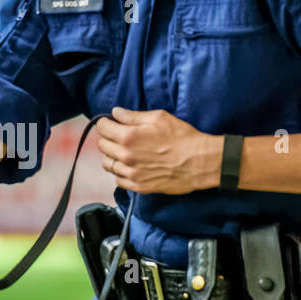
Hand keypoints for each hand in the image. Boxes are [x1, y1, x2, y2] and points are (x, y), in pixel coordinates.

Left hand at [95, 106, 221, 193]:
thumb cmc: (182, 138)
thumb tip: (116, 112)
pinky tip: (132, 166)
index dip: (106, 122)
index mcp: (128, 136)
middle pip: (102, 145)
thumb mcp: (159, 118)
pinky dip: (121, 173)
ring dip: (113, 156)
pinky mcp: (139, 186)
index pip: (101, 128)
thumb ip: (133, 116)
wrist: (199, 162)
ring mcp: (131, 173)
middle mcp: (125, 156)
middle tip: (120, 136)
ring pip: (107, 164)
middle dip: (108, 138)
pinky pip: (118, 180)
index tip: (111, 123)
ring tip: (126, 152)